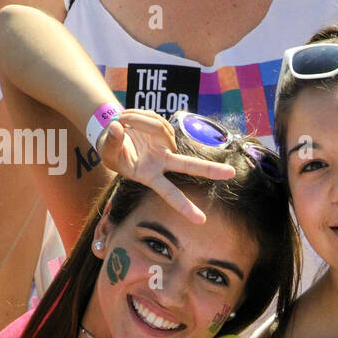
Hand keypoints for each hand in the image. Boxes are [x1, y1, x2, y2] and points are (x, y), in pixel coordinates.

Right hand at [96, 110, 236, 223]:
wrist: (115, 132)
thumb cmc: (111, 150)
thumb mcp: (106, 152)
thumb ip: (111, 142)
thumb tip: (118, 127)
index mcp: (149, 176)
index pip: (169, 193)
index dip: (184, 206)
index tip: (201, 221)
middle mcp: (162, 162)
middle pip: (189, 166)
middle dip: (210, 169)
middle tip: (232, 173)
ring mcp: (166, 145)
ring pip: (160, 129)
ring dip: (139, 121)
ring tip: (123, 122)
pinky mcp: (165, 130)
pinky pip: (157, 119)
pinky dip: (141, 116)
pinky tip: (132, 120)